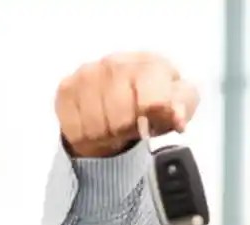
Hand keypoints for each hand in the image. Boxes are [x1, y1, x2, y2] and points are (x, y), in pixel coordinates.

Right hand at [54, 52, 199, 157]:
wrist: (120, 103)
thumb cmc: (153, 105)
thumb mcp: (178, 106)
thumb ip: (182, 108)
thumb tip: (178, 117)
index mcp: (150, 64)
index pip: (150, 98)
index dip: (152, 118)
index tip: (152, 125)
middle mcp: (116, 63)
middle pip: (120, 116)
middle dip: (129, 131)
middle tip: (133, 130)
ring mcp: (88, 74)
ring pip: (96, 126)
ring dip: (109, 136)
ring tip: (117, 130)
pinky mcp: (67, 89)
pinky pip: (76, 128)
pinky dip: (88, 137)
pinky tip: (98, 127)